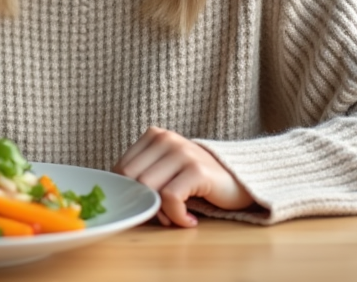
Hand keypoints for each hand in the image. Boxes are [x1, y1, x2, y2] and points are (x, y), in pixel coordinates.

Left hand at [114, 127, 252, 226]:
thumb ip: (143, 175)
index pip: (120, 168)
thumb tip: (118, 198)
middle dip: (142, 204)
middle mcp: (166, 139)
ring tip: (176, 218)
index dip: (128, 194)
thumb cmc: (197, 180)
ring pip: (149, 188)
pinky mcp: (197, 169)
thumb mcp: (166, 171)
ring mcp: (182, 152)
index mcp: (154, 136)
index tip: (146, 206)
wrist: (238, 181)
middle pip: (131, 178)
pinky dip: (176, 216)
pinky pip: (170, 198)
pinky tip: (189, 221)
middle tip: (161, 217)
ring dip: (160, 213)